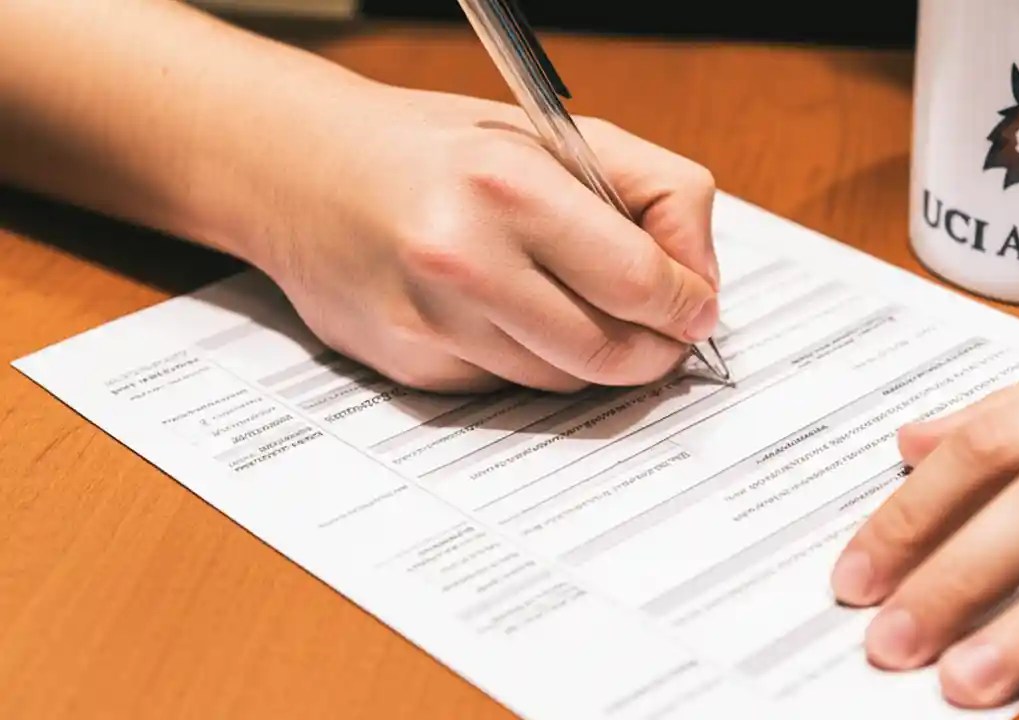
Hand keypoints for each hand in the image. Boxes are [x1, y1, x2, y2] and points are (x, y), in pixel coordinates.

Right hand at [251, 84, 719, 393]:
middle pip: (611, 352)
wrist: (300, 170)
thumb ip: (652, 191)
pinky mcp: (409, 368)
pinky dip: (530, 362)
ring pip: (564, 381)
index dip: (687, 304)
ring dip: (594, 359)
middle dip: (656, 349)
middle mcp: (464, 260)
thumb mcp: (552, 134)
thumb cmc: (438, 150)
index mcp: (510, 187)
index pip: (642, 282)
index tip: (696, 307)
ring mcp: (431, 324)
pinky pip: (507, 389)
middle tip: (663, 332)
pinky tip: (506, 317)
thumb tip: (698, 283)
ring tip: (582, 310)